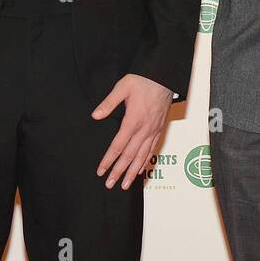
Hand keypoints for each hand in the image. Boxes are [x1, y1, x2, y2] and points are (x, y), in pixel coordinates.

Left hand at [92, 73, 172, 189]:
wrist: (164, 76)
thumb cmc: (143, 80)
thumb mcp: (122, 87)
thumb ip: (108, 103)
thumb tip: (95, 116)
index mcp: (133, 120)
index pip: (118, 146)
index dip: (108, 160)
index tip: (101, 171)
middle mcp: (144, 129)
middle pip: (129, 156)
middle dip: (119, 172)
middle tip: (110, 184)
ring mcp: (153, 130)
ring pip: (142, 156)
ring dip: (133, 172)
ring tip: (126, 184)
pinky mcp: (159, 128)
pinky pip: (152, 149)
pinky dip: (145, 161)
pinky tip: (141, 169)